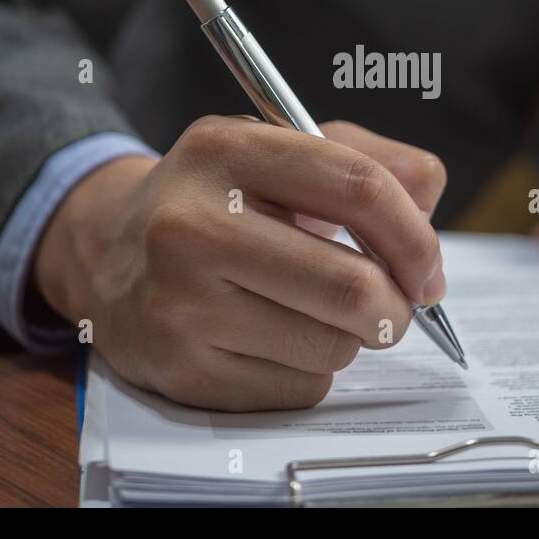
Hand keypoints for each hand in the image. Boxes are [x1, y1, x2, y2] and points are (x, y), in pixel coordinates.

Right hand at [32, 117, 447, 410]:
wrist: (109, 254)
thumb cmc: (217, 200)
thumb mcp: (279, 152)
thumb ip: (365, 158)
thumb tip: (429, 189)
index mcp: (225, 150)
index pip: (358, 188)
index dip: (415, 236)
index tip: (429, 268)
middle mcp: (191, 224)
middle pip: (350, 285)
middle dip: (395, 307)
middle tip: (393, 307)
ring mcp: (180, 302)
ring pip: (330, 346)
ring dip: (348, 338)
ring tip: (314, 313)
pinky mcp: (180, 368)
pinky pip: (297, 387)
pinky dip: (309, 371)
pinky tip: (273, 340)